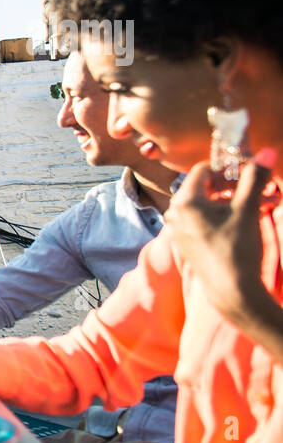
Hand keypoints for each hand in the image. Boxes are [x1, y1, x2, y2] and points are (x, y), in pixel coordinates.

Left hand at [165, 148, 275, 326]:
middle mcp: (175, 213)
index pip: (203, 169)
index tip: (247, 175)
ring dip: (229, 201)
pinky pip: (202, 220)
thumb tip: (267, 151)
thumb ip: (255, 178)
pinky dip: (221, 216)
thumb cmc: (236, 250)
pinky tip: (242, 222)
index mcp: (184, 201)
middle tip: (256, 191)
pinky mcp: (186, 242)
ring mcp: (178, 229)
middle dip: (231, 186)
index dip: (227, 169)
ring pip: (205, 204)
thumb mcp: (247, 209)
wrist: (231, 291)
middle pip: (204, 187)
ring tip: (254, 206)